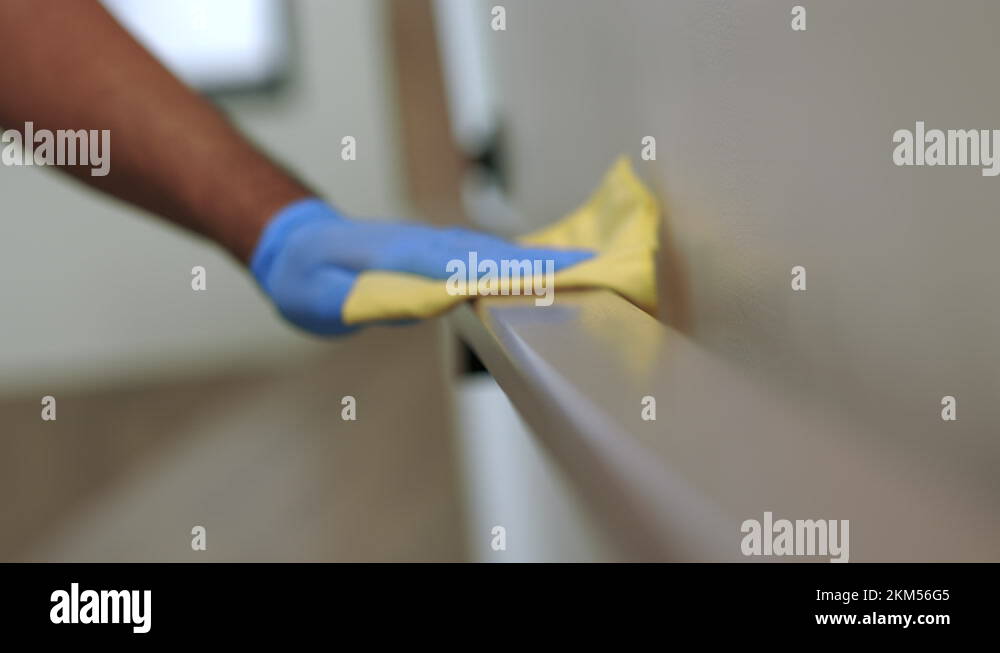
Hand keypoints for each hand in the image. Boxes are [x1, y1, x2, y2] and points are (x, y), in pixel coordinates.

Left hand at [251, 198, 592, 334]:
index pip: (471, 264)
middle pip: (497, 253)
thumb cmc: (303, 277)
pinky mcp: (438, 250)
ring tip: (594, 268)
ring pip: (497, 250)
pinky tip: (549, 269)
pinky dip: (522, 259)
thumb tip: (431, 300)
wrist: (294, 243)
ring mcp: (435, 242)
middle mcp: (427, 242)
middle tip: (604, 269)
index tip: (563, 275)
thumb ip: (366, 300)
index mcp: (402, 255)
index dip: (518, 270)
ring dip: (544, 259)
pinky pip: (487, 254)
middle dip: (550, 262)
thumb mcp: (319, 299)